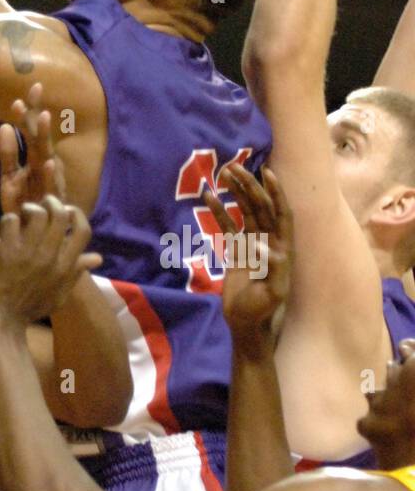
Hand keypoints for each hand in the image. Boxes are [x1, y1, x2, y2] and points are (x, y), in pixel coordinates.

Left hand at [0, 82, 66, 215]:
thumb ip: (7, 154)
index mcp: (34, 159)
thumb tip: (4, 125)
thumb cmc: (22, 207)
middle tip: (34, 89)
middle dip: (37, 114)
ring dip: (45, 136)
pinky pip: (50, 186)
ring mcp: (49, 182)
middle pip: (40, 136)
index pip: (31, 131)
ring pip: (47, 155)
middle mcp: (44, 166)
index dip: (29, 112)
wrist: (30, 239)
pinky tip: (48, 161)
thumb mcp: (8, 179)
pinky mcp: (50, 201)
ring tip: (43, 115)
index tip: (24, 92)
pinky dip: (49, 174)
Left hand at [0, 195, 101, 325]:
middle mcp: (51, 257)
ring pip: (37, 213)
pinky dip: (9, 220)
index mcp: (66, 267)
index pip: (83, 231)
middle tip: (42, 205)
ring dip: (29, 209)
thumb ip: (77, 272)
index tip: (67, 211)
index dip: (77, 214)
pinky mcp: (7, 252)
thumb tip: (97, 258)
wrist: (1, 321)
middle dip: (51, 202)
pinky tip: (7, 228)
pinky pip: (11, 221)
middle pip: (60, 214)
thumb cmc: (30, 307)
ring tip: (23, 215)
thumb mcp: (60, 293)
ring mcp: (29, 254)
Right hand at [207, 164, 292, 357]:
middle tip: (235, 167)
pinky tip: (209, 196)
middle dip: (251, 186)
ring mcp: (253, 243)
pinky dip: (219, 210)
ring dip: (237, 192)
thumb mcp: (273, 293)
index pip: (282, 213)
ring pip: (246, 210)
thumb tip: (264, 245)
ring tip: (224, 172)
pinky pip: (228, 224)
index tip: (267, 173)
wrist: (245, 323)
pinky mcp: (237, 248)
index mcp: (282, 247)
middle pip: (262, 206)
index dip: (276, 193)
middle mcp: (270, 240)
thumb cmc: (263, 310)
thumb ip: (274, 269)